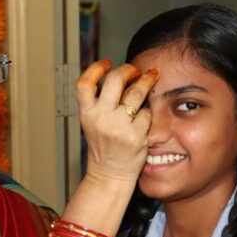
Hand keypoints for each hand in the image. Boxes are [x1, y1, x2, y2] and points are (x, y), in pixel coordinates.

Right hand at [76, 60, 157, 182]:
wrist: (110, 173)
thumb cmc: (103, 146)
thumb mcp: (92, 122)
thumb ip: (99, 102)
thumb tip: (118, 75)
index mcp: (87, 114)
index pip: (85, 83)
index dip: (95, 68)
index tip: (106, 63)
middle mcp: (101, 119)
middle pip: (114, 80)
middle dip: (128, 69)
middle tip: (135, 70)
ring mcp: (119, 127)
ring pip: (136, 92)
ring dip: (146, 80)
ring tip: (151, 77)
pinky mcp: (136, 136)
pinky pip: (147, 112)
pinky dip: (147, 111)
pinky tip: (145, 114)